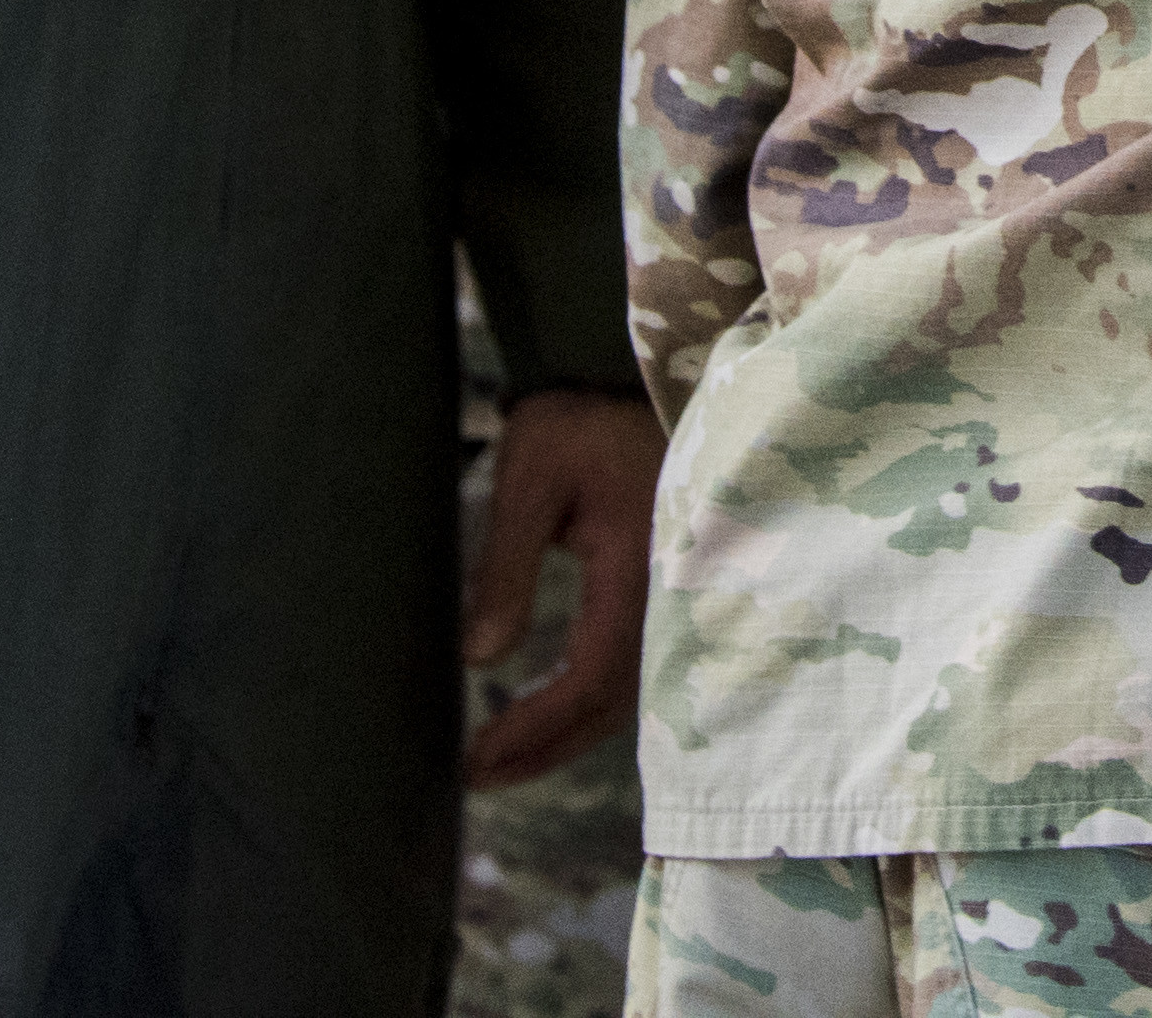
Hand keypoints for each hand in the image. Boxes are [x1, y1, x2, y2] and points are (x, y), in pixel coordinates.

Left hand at [462, 389, 661, 788]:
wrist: (627, 376)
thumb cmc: (577, 420)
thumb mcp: (529, 479)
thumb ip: (505, 566)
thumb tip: (480, 659)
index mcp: (638, 562)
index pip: (592, 673)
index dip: (537, 725)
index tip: (477, 755)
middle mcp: (668, 588)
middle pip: (617, 700)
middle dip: (547, 746)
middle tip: (477, 776)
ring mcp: (675, 589)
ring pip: (631, 690)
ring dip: (568, 731)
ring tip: (502, 760)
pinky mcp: (668, 585)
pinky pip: (638, 662)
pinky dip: (592, 699)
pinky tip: (553, 712)